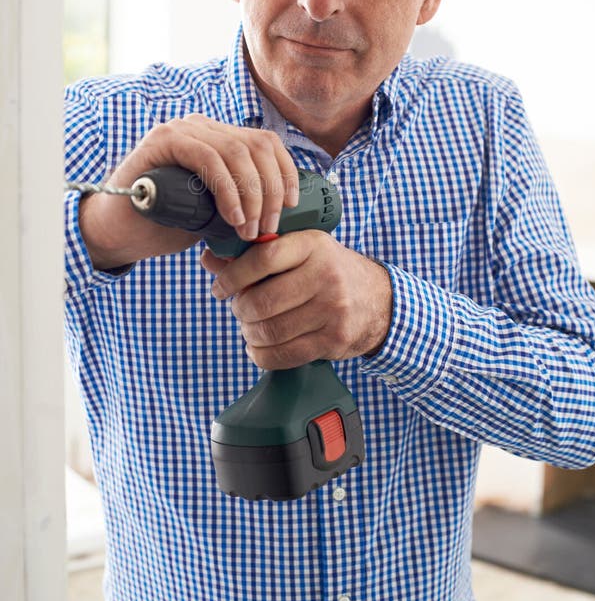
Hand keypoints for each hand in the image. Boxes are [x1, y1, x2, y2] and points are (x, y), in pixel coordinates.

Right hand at [78, 115, 298, 269]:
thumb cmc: (166, 224)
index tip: (293, 205)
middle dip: (272, 189)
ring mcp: (181, 130)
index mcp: (217, 138)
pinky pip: (209, 158)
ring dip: (252, 194)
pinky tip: (233, 216)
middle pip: (257, 145)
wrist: (117, 232)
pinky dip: (228, 189)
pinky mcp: (162, 141)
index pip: (266, 142)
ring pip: (237, 151)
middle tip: (269, 227)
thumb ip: (242, 201)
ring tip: (250, 228)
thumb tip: (280, 213)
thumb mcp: (216, 211)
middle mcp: (201, 127)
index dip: (286, 171)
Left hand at [201, 231, 391, 368]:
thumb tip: (209, 259)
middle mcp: (326, 275)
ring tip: (251, 328)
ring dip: (250, 334)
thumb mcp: (300, 251)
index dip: (232, 276)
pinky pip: (284, 355)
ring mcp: (333, 309)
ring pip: (270, 331)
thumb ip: (254, 255)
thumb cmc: (329, 271)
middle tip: (240, 310)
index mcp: (313, 245)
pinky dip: (262, 355)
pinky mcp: (334, 339)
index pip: (262, 258)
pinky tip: (259, 348)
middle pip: (262, 301)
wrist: (379, 300)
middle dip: (240, 310)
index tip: (220, 288)